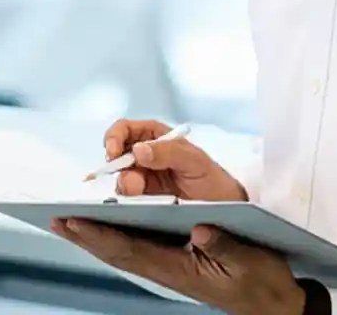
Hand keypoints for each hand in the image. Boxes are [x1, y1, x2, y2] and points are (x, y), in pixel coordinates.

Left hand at [52, 219, 305, 314]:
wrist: (273, 304)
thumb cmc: (263, 281)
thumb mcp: (251, 261)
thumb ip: (225, 246)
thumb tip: (201, 229)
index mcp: (181, 269)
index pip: (131, 250)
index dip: (100, 235)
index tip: (74, 220)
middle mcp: (168, 271)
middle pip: (118, 252)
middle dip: (85, 236)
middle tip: (54, 219)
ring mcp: (170, 270)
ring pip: (124, 252)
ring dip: (95, 238)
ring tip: (68, 221)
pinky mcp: (176, 265)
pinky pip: (138, 251)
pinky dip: (115, 239)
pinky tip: (104, 229)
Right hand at [103, 119, 246, 201]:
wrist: (222, 206)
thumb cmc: (212, 178)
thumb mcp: (194, 161)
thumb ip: (168, 152)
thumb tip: (138, 150)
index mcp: (158, 136)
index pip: (127, 129)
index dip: (115, 137)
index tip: (113, 152)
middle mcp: (147, 154)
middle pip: (118, 153)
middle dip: (118, 166)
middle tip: (130, 182)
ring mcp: (144, 175)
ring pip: (121, 175)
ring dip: (124, 184)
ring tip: (139, 192)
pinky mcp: (144, 196)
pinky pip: (126, 194)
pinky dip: (126, 197)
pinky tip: (135, 201)